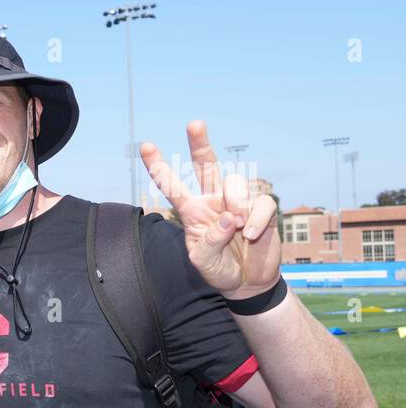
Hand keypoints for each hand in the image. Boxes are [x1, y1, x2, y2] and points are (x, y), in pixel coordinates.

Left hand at [141, 121, 280, 298]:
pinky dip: (256, 219)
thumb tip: (228, 216)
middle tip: (194, 124)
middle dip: (200, 143)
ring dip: (236, 205)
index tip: (146, 146)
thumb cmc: (218, 269)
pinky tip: (252, 235)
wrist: (245, 283)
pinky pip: (262, 202)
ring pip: (235, 182)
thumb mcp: (202, 261)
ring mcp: (238, 202)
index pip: (172, 185)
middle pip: (206, 164)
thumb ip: (209, 241)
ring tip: (238, 230)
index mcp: (192, 211)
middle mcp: (214, 200)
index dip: (159, 167)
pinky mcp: (261, 208)